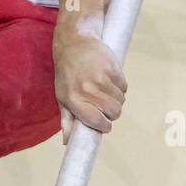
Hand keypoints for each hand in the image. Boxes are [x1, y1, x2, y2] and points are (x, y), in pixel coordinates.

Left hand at [52, 28, 126, 142]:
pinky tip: (109, 78)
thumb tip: (67, 142)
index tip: (105, 124)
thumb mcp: (62, 96)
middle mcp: (86, 89)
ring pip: (120, 100)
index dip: (104, 126)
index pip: (96, 121)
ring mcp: (100, 77)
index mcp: (72, 99)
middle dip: (113, 113)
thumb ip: (67, 120)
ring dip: (117, 98)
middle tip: (105, 105)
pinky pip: (124, 86)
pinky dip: (120, 86)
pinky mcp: (111, 67)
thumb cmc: (67, 74)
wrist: (74, 43)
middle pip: (114, 112)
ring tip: (105, 89)